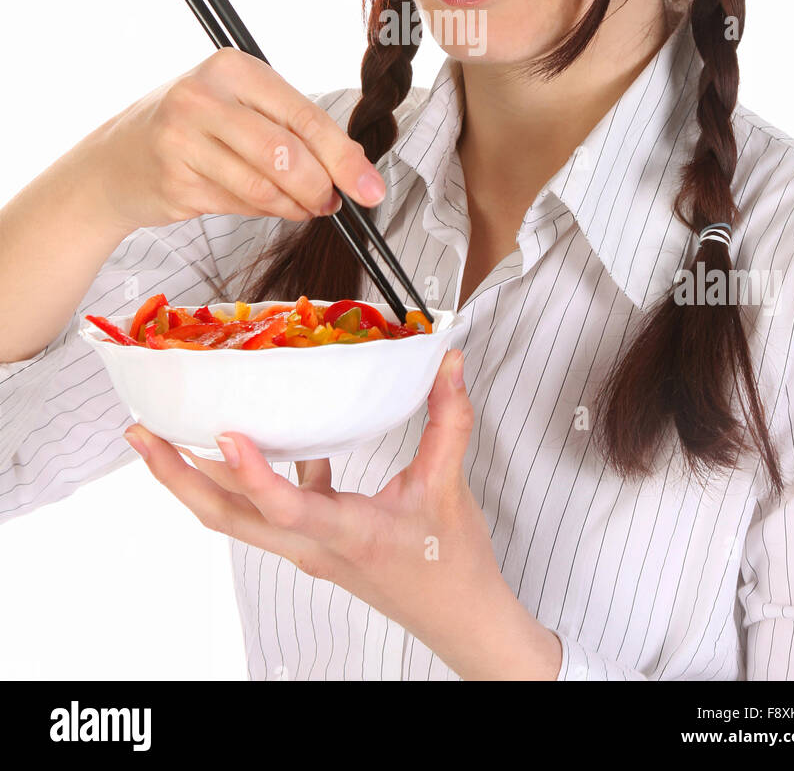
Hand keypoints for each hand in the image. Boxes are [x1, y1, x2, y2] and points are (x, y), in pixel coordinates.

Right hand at [89, 45, 386, 232]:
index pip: (305, 116)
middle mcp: (204, 97)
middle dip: (320, 187)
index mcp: (233, 67)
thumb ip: (290, 127)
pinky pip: (241, 206)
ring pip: (265, 187)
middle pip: (287, 154)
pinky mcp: (174, 181)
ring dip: (295, 206)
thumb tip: (351, 165)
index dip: (344, 157)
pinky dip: (265, 213)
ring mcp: (183, 140)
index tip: (370, 187)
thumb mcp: (238, 106)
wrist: (117, 160)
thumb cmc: (193, 128)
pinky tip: (266, 206)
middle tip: (330, 203)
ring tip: (302, 206)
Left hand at [123, 349, 522, 673]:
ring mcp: (308, 546)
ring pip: (237, 516)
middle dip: (177, 476)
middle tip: (143, 434)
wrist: (460, 619)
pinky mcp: (315, 541)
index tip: (226, 434)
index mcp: (345, 533)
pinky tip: (259, 439)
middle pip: (227, 516)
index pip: (286, 506)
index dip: (252, 472)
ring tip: (165, 437)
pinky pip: (267, 509)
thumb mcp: (449, 486)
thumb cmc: (451, 566)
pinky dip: (250, 478)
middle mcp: (312, 544)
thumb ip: (449, 418)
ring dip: (196, 479)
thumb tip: (448, 364)